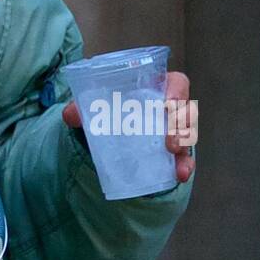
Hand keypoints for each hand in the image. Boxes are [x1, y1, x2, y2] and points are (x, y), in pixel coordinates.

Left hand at [63, 69, 195, 182]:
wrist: (104, 131)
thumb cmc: (108, 108)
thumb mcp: (93, 106)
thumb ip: (81, 108)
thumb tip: (71, 114)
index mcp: (156, 88)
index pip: (176, 83)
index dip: (177, 92)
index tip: (167, 104)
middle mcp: (170, 108)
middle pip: (185, 112)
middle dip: (181, 127)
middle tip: (169, 143)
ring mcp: (173, 131)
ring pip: (188, 136)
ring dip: (185, 150)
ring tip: (177, 164)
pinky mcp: (171, 152)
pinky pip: (183, 158)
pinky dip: (183, 167)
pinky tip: (179, 176)